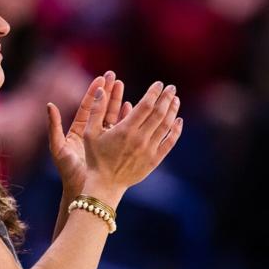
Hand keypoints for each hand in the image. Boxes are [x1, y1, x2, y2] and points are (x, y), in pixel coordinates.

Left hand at [47, 71, 129, 196]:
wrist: (83, 192)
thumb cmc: (69, 173)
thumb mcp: (59, 149)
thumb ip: (53, 127)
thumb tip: (49, 105)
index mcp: (77, 132)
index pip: (87, 107)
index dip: (94, 93)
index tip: (100, 78)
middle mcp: (91, 134)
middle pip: (100, 108)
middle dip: (107, 92)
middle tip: (114, 76)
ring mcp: (104, 141)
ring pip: (112, 116)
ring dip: (118, 101)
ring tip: (123, 86)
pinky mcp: (114, 148)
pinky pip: (121, 130)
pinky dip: (126, 118)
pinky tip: (132, 106)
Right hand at [81, 81, 182, 201]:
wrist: (106, 184)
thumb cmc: (95, 158)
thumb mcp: (90, 133)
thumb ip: (96, 110)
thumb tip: (102, 89)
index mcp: (125, 130)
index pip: (146, 105)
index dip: (154, 92)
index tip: (158, 84)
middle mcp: (140, 138)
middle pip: (159, 113)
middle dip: (166, 98)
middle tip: (171, 88)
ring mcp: (149, 150)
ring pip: (166, 126)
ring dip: (172, 110)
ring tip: (175, 99)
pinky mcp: (154, 160)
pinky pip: (169, 142)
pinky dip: (176, 130)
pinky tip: (178, 121)